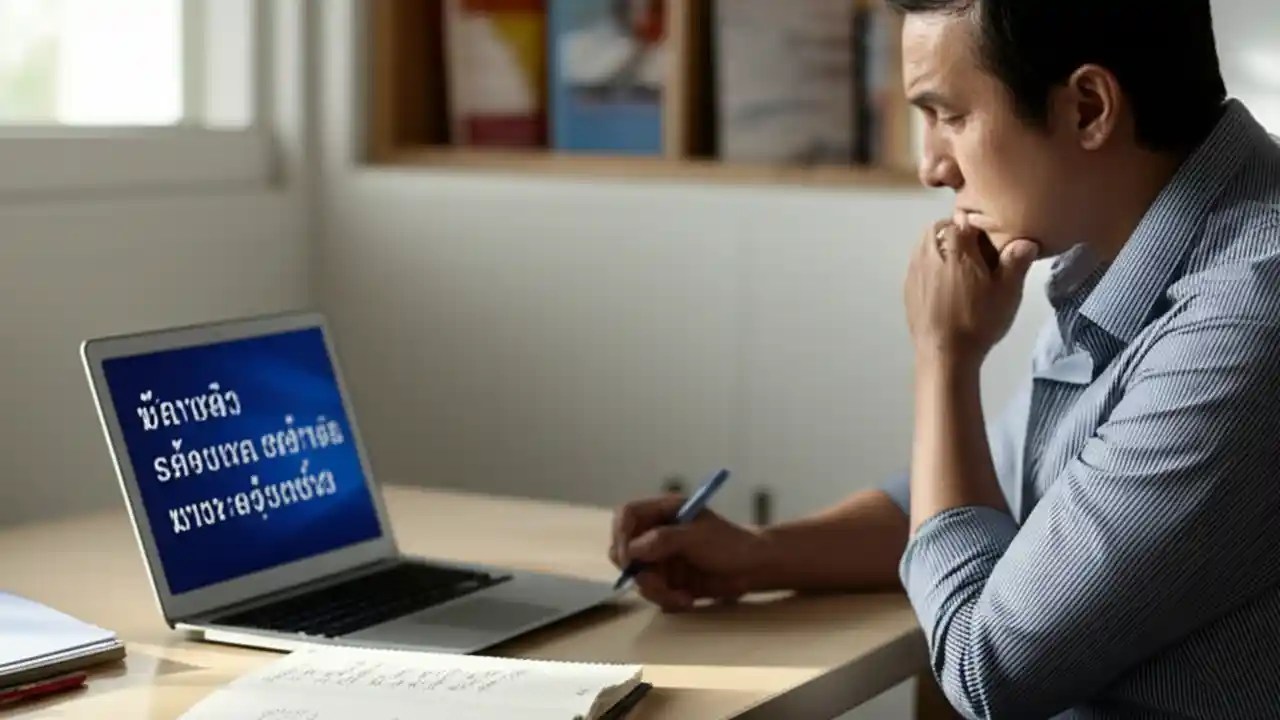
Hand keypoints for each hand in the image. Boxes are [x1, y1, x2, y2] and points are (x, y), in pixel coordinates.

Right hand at [610, 495, 767, 611]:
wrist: (752, 569)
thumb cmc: (729, 544)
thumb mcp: (697, 536)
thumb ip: (663, 540)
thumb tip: (632, 551)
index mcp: (663, 511)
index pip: (626, 515)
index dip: (621, 535)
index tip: (628, 559)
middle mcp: (656, 533)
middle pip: (622, 549)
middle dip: (638, 571)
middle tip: (655, 584)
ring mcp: (660, 557)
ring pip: (637, 576)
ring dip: (656, 591)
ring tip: (683, 597)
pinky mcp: (666, 580)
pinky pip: (652, 592)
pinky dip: (667, 599)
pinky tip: (688, 600)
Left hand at [905, 217, 1039, 364]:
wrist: (944, 354)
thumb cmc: (978, 320)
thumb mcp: (1007, 292)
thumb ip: (1016, 262)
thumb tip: (1026, 240)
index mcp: (955, 246)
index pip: (964, 219)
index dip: (978, 224)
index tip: (990, 238)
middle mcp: (929, 251)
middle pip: (940, 228)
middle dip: (956, 232)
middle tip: (976, 252)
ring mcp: (914, 269)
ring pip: (925, 244)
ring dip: (941, 247)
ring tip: (961, 268)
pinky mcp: (907, 287)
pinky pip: (918, 264)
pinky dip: (930, 265)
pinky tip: (944, 286)